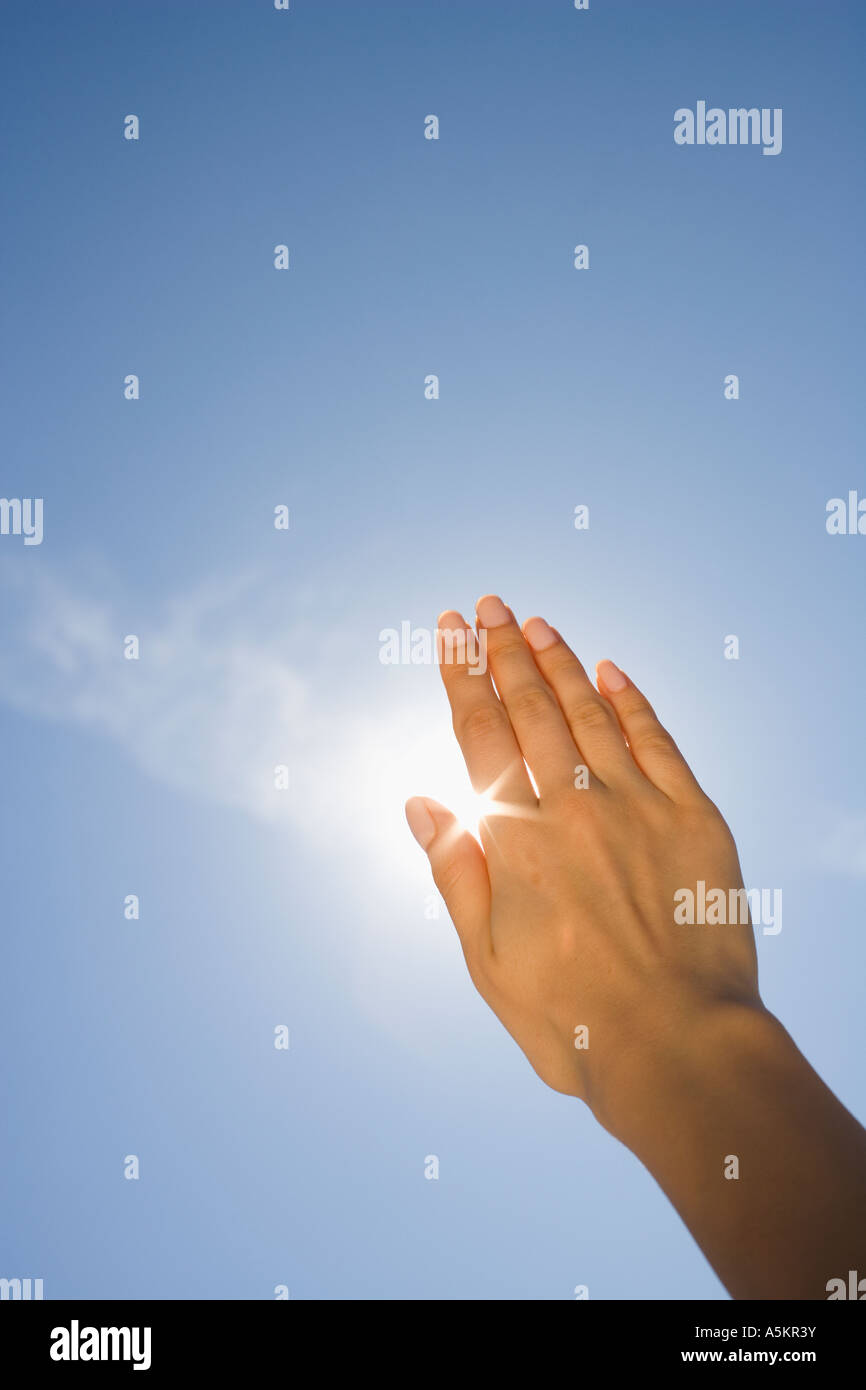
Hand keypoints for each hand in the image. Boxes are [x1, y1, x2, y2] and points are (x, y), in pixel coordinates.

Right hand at [406, 595, 761, 1121]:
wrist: (677, 1046)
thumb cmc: (570, 1018)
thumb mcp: (485, 960)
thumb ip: (455, 871)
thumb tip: (420, 801)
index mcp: (515, 840)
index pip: (480, 734)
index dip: (461, 676)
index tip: (448, 631)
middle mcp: (572, 808)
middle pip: (531, 708)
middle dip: (505, 651)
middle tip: (489, 605)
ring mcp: (637, 808)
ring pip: (589, 714)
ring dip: (561, 663)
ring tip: (537, 624)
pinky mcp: (692, 820)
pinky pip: (657, 742)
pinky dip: (631, 702)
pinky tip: (611, 671)